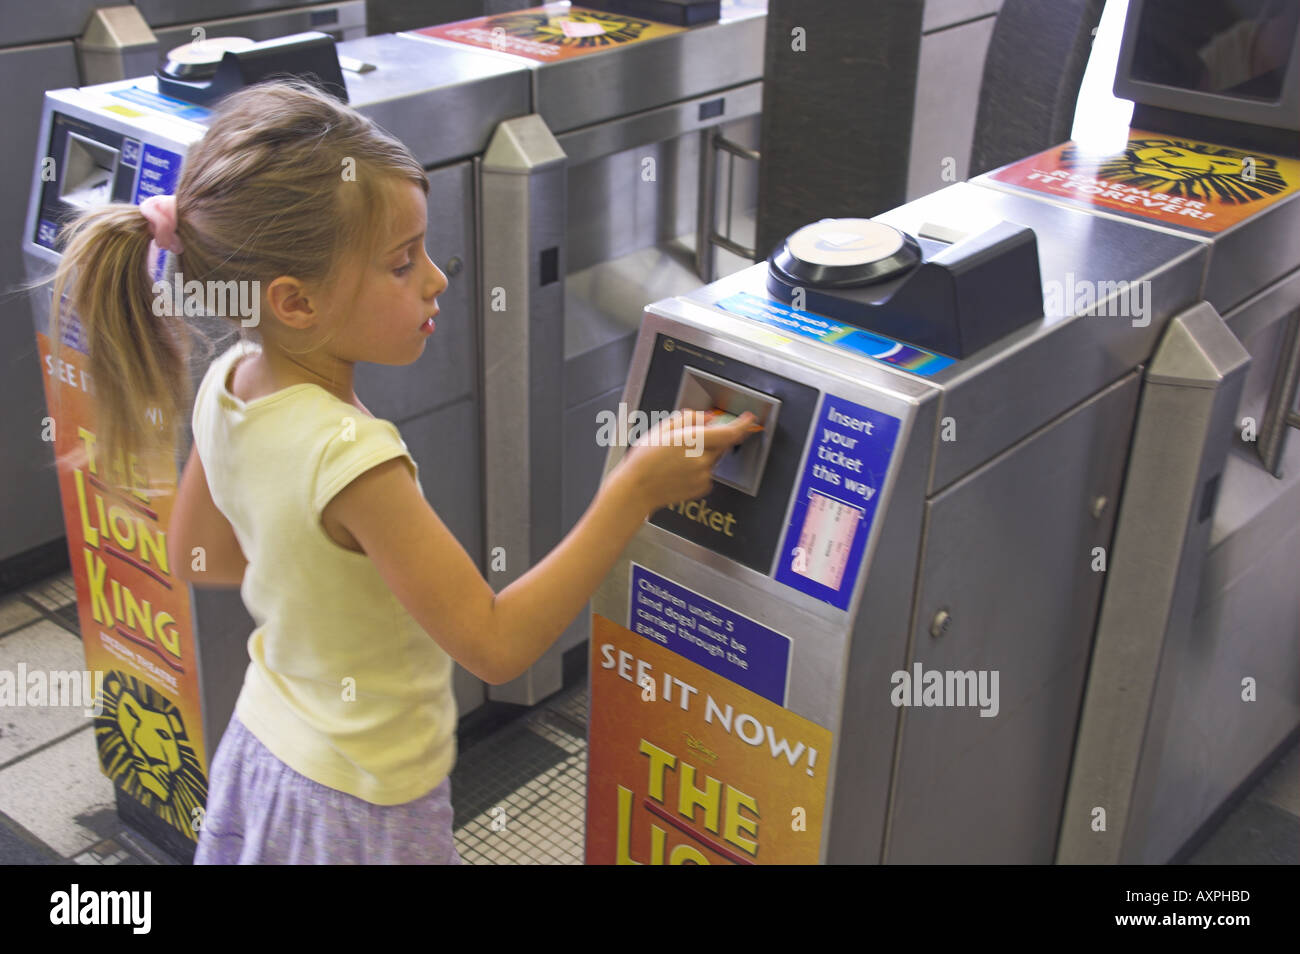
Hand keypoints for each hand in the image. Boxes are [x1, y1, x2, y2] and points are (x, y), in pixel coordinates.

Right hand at [611, 409, 759, 513]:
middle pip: (723, 443)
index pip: (729, 432)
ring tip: (678, 456)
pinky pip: (708, 472)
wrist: (637, 489)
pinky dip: (700, 467)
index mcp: (692, 441)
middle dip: (716, 436)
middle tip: (697, 437)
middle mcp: (702, 459)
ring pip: (714, 457)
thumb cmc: (645, 459)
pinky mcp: (702, 487)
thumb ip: (689, 418)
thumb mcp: (662, 429)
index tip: (748, 418)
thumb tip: (707, 417)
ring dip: (705, 452)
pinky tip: (680, 469)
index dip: (742, 424)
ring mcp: (703, 475)